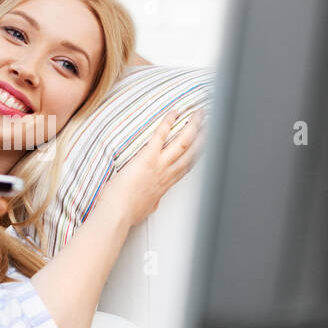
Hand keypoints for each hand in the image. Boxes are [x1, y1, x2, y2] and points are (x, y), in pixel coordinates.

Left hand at [95, 109, 203, 227]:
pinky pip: (161, 136)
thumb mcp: (144, 209)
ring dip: (193, 127)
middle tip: (209, 125)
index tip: (201, 145)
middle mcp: (166, 175)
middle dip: (202, 137)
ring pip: (183, 143)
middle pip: (191, 153)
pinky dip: (168, 123)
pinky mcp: (147, 158)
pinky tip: (174, 113)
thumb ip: (151, 201)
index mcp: (164, 186)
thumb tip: (151, 201)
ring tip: (199, 114)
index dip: (195, 154)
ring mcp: (159, 165)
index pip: (185, 167)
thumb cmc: (125, 213)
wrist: (117, 214)